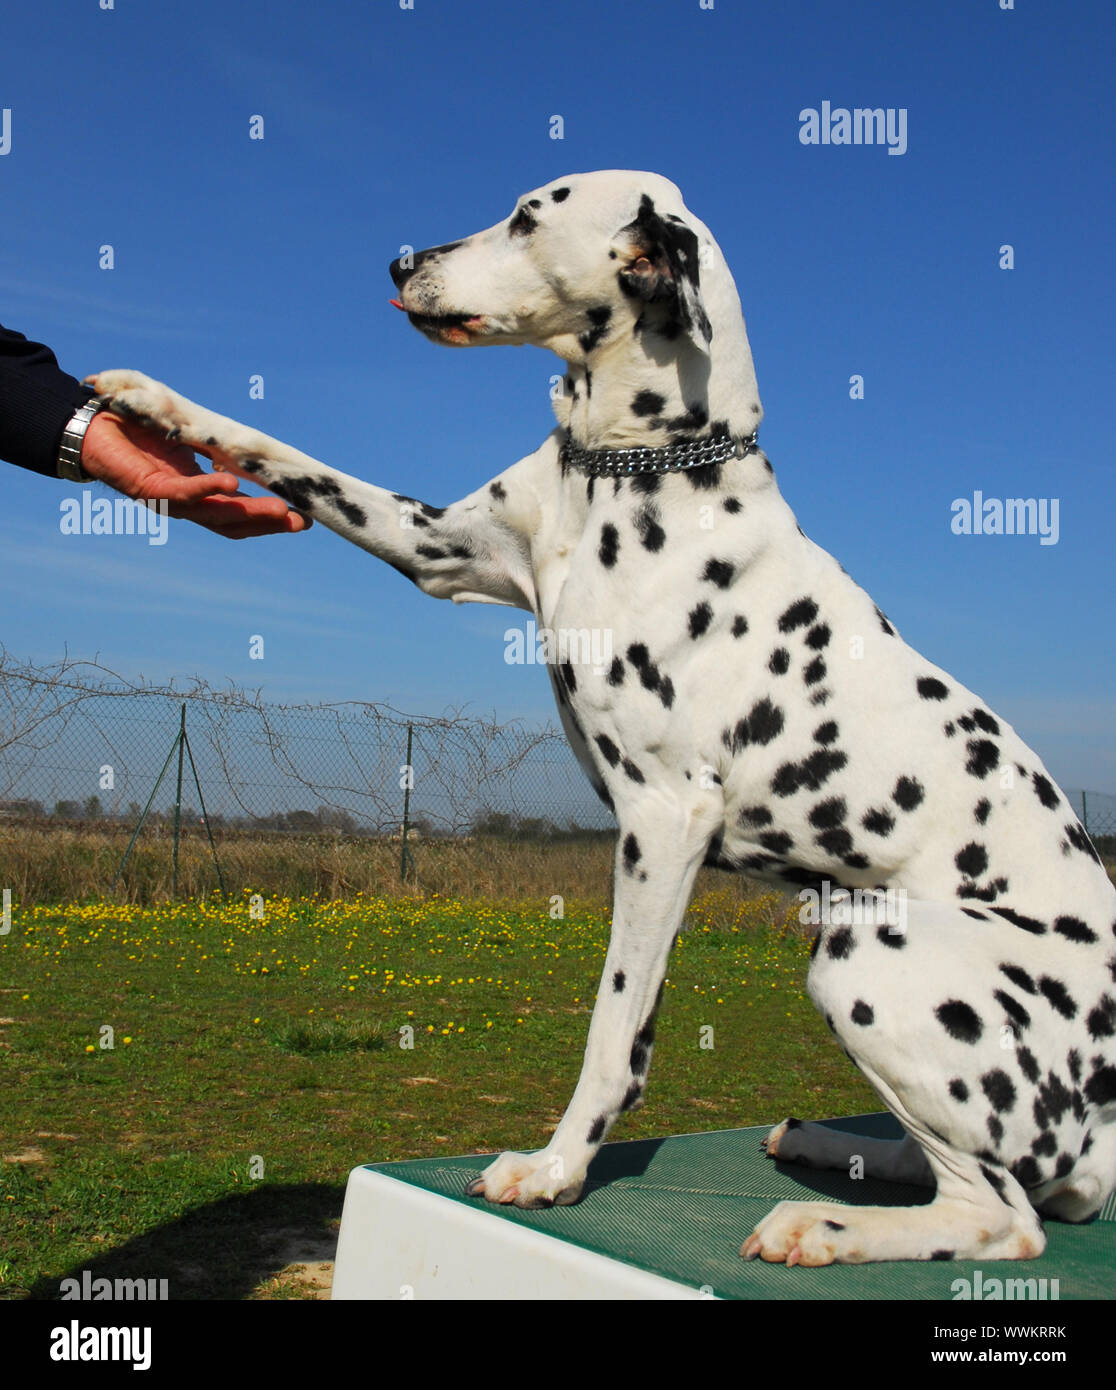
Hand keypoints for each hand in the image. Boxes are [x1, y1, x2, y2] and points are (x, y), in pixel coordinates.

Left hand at [78, 410, 310, 539]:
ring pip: (214, 516)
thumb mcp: (182, 437)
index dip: (265, 520)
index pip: (234, 516)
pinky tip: (233, 485)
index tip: (297, 516)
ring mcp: (167, 502)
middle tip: (302, 523)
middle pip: (232, 523)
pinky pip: (184, 494)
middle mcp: (183, 506)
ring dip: (249, 514)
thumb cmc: (133, 429)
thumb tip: (243, 444)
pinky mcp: (150, 490)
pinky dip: (209, 490)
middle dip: (268, 524)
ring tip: (281, 511)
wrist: (88, 426)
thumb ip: (208, 445)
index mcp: (194, 495)